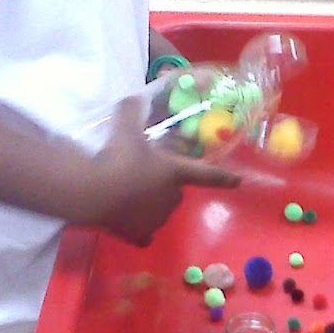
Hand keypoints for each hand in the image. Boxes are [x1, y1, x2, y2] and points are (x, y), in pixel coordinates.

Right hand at [87, 96, 239, 245]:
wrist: (95, 192)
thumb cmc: (117, 157)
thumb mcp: (125, 127)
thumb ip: (132, 110)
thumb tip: (135, 97)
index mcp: (176, 172)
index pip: (207, 175)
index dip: (224, 177)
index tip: (238, 181)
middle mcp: (172, 198)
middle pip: (176, 192)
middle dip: (164, 185)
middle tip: (141, 175)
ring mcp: (158, 219)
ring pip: (160, 212)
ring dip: (150, 204)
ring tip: (127, 195)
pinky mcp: (140, 235)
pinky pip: (144, 233)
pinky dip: (139, 229)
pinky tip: (126, 222)